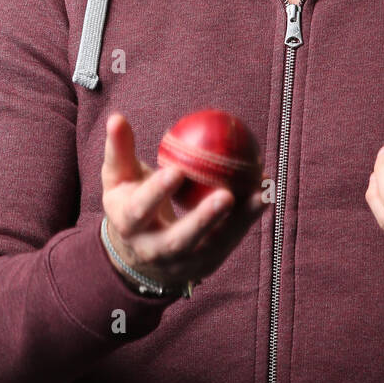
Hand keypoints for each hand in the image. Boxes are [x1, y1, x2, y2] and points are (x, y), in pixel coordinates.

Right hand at [101, 113, 266, 293]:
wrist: (139, 254)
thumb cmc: (130, 201)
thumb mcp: (119, 178)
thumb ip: (119, 150)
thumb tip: (117, 118)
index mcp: (128, 226)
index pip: (140, 211)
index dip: (156, 193)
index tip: (176, 170)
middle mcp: (153, 250)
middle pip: (179, 240)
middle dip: (203, 220)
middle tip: (227, 195)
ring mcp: (182, 263)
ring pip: (212, 244)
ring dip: (239, 221)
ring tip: (260, 194)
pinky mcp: (206, 265)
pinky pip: (229, 240)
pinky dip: (248, 219)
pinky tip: (265, 194)